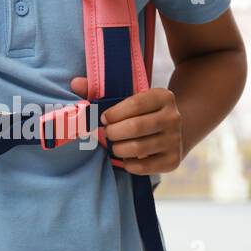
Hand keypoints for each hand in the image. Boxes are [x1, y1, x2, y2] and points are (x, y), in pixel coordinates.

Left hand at [69, 76, 183, 174]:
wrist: (169, 131)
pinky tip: (123, 157)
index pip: (135, 104)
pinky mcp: (173, 160)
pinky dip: (127, 164)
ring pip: (139, 148)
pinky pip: (144, 166)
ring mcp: (175, 140)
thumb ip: (98, 90)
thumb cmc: (139, 112)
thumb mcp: (126, 97)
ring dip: (117, 149)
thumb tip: (75, 83)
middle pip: (136, 127)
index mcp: (163, 97)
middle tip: (106, 133)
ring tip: (113, 145)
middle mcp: (174, 117)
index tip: (103, 118)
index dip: (113, 113)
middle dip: (113, 132)